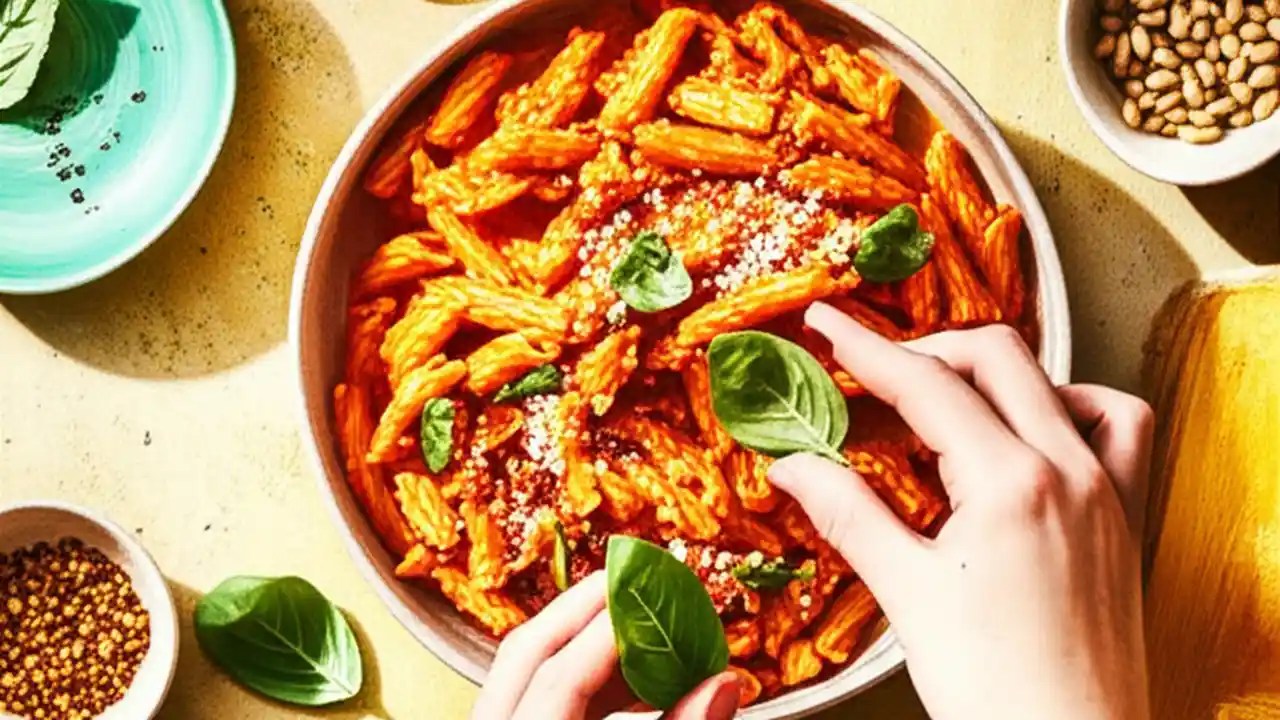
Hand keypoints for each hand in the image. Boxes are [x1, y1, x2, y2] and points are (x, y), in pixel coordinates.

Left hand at [471, 572, 740, 719]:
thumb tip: (723, 683)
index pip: (556, 676)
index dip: (612, 630)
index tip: (663, 592)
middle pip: (527, 649)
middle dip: (589, 607)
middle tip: (646, 577)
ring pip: (524, 665)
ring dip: (588, 640)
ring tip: (651, 631)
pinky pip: (533, 692)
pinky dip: (582, 678)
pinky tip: (632, 679)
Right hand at [768, 304, 1152, 719]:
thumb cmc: (992, 688)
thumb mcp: (906, 594)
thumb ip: (847, 513)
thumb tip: (790, 464)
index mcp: (1008, 482)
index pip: (927, 385)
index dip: (866, 348)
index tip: (826, 323)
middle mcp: (1066, 468)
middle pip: (992, 357)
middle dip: (924, 349)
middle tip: (870, 366)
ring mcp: (1104, 487)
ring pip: (1051, 379)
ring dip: (991, 371)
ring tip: (942, 395)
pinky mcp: (1123, 514)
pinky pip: (1116, 425)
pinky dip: (1071, 404)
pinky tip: (1035, 424)